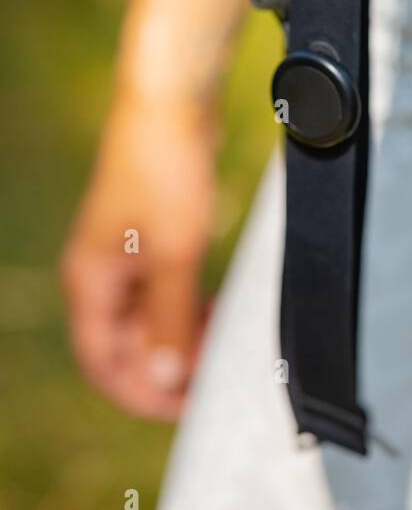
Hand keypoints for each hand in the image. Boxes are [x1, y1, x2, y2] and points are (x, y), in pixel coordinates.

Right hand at [61, 90, 216, 419]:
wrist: (173, 102)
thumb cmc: (165, 168)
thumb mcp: (176, 253)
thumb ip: (171, 319)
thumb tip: (167, 376)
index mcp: (91, 282)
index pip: (104, 364)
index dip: (144, 393)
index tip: (189, 407)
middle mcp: (99, 275)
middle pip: (126, 346)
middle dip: (168, 367)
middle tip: (216, 376)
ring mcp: (124, 257)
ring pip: (148, 321)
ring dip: (180, 339)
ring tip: (222, 346)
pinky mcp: (149, 238)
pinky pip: (164, 293)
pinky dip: (187, 309)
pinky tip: (218, 312)